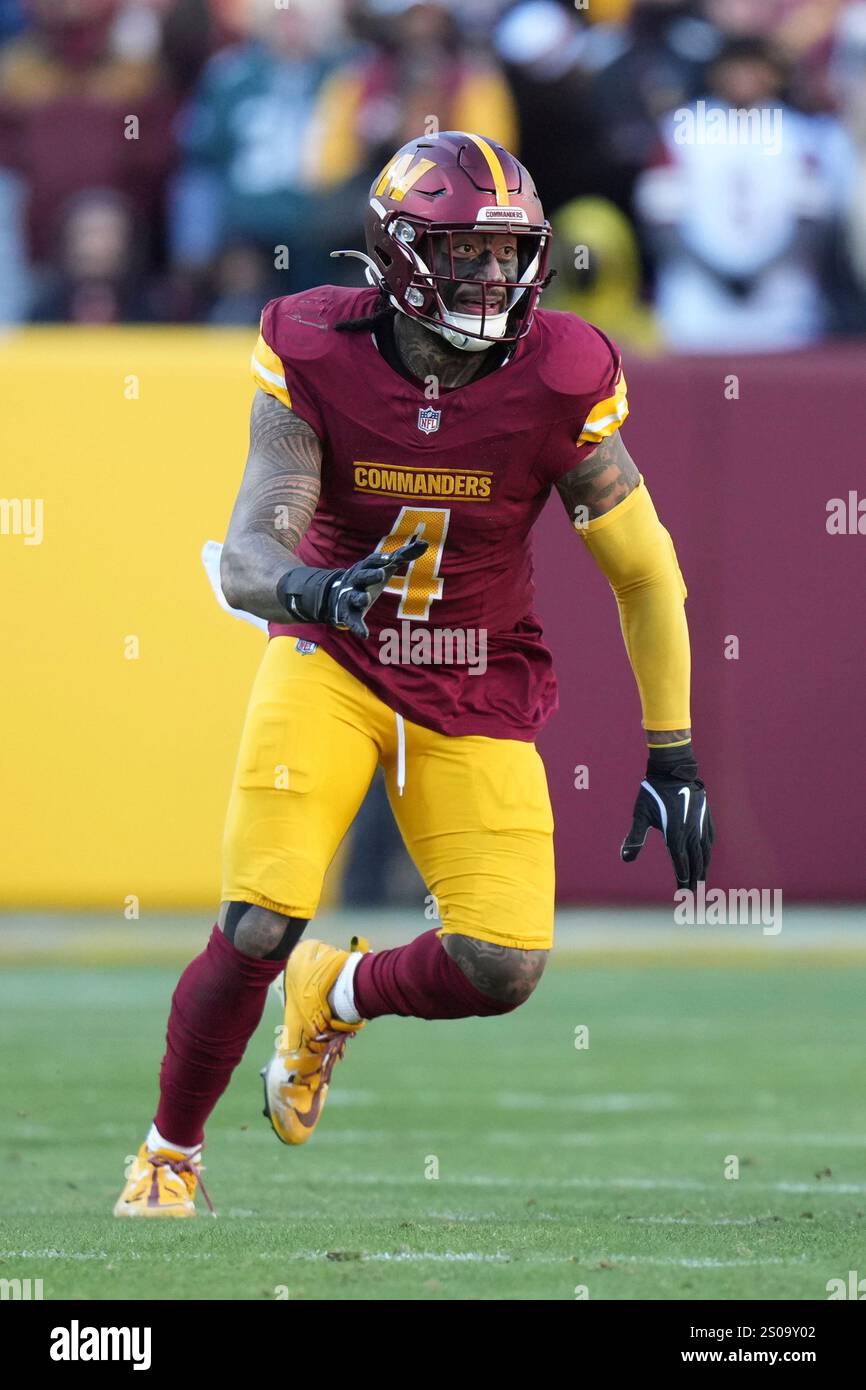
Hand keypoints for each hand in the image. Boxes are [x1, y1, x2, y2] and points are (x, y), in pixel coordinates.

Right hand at [276, 533, 427, 636]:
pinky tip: (364, 634)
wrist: (337, 595)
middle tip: (381, 574)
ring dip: (360, 597)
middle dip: (370, 574)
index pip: (372, 561)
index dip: (381, 559)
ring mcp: (350, 596)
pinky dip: (357, 627)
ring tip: (366, 599)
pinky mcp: (349, 614)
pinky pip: (353, 620)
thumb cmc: (368, 578)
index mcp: (365, 568)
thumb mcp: (383, 567)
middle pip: (362, 575)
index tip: (391, 558)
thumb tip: (425, 544)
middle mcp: (356, 580)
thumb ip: (403, 556)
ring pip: (354, 596)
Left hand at [621, 743, 713, 891]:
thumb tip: (625, 856)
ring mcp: (700, 824)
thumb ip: (635, 837)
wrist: (673, 770)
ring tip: (701, 880)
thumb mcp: (640, 815)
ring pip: (704, 851)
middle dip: (694, 878)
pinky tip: (706, 855)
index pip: (680, 863)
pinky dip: (708, 850)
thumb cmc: (652, 793)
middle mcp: (690, 832)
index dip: (682, 879)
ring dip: (703, 867)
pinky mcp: (705, 816)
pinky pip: (709, 838)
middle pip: (695, 861)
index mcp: (675, 835)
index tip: (682, 892)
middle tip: (693, 894)